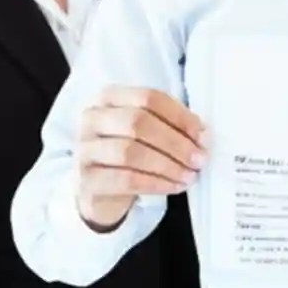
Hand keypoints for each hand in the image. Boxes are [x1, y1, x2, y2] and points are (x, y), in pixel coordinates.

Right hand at [76, 86, 206, 230]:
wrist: (99, 189)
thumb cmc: (129, 153)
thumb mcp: (146, 132)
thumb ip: (171, 125)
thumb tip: (201, 134)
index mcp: (110, 97)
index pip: (148, 98)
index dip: (179, 116)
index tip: (202, 134)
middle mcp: (92, 118)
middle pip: (137, 122)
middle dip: (175, 142)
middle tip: (198, 158)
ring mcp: (85, 149)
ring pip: (130, 152)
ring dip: (167, 165)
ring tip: (189, 175)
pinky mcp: (86, 179)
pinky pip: (125, 180)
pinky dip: (156, 183)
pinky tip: (174, 186)